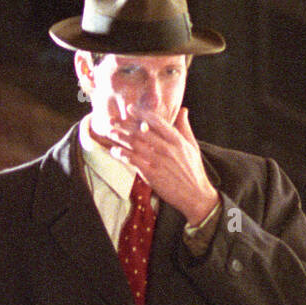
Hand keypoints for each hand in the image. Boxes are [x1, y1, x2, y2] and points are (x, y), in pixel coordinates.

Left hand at [104, 106, 218, 225]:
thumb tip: (183, 110)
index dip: (141, 113)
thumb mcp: (192, 146)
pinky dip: (123, 155)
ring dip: (120, 138)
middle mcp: (167, 148)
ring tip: (110, 133)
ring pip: (135, 145)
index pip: (156, 121)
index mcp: (177, 140)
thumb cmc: (193, 170)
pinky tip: (115, 151)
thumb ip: (185, 127)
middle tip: (112, 121)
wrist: (195, 195)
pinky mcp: (153, 174)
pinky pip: (134, 161)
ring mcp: (159, 161)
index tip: (129, 108)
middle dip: (124, 125)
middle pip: (141, 133)